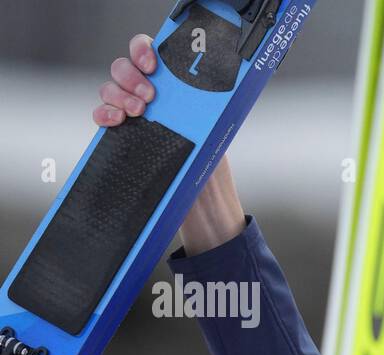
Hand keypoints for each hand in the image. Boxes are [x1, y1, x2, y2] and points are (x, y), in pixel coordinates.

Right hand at [94, 34, 245, 254]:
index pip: (152, 55)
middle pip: (125, 68)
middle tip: (148, 98)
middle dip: (131, 77)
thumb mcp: (211, 135)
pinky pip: (102, 115)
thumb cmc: (210, 165)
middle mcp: (151, 97)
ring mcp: (134, 114)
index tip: (153, 67)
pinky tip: (114, 122)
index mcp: (174, 89)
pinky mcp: (122, 134)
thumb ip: (196, 113)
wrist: (202, 204)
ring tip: (136, 113)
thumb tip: (195, 99)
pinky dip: (103, 114)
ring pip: (110, 89)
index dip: (144, 51)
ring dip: (117, 94)